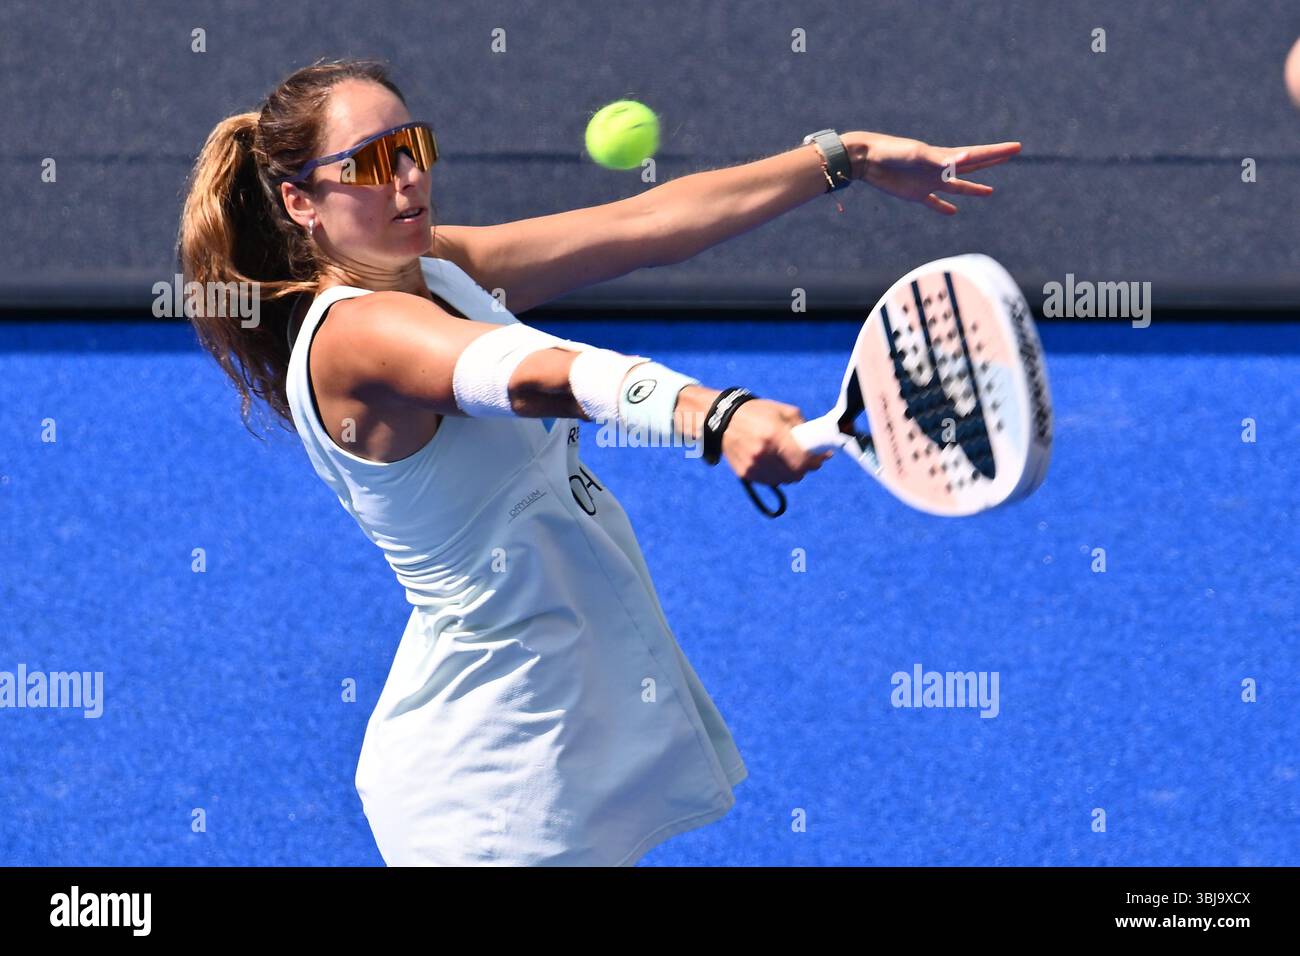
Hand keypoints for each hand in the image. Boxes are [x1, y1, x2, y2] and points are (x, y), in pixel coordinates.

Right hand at [719, 399, 831, 485]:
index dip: (816, 461)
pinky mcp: (745, 473)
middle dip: (806, 468)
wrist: (722, 420)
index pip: (802, 460)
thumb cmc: (757, 413)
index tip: (822, 457)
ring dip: (792, 473)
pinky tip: (776, 464)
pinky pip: (769, 481)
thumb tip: (818, 444)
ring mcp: (752, 466)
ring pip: (784, 480)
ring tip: (792, 461)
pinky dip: (777, 475)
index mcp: (773, 435)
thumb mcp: (783, 411)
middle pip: (795, 473)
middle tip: (809, 460)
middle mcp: (762, 453)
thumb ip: (802, 427)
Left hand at [844, 131, 1020, 215]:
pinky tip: (952, 212)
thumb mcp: (917, 155)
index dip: (997, 152)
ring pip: (957, 187)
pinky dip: (943, 207)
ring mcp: (929, 182)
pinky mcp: (915, 194)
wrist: (867, 159)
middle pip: (972, 166)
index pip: (977, 154)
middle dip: (992, 161)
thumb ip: (939, 160)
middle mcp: (940, 169)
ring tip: (990, 191)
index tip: (1017, 147)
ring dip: (973, 188)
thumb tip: (962, 160)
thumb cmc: (892, 152)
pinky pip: (934, 203)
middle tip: (1010, 155)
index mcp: (945, 157)